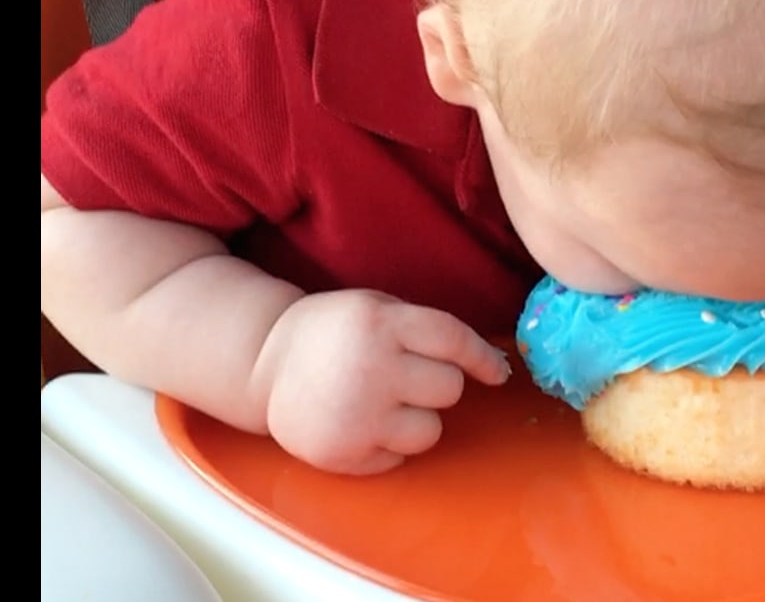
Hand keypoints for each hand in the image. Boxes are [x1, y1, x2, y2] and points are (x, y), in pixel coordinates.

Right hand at [253, 289, 510, 474]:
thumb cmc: (335, 333)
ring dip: (416, 421)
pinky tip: (360, 424)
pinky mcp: (342, 453)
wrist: (264, 362)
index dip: (482, 358)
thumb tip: (496, 366)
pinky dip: (387, 447)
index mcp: (380, 322)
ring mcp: (356, 414)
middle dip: (436, 385)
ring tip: (379, 403)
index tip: (497, 373)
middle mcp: (370, 367)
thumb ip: (426, 330)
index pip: (453, 341)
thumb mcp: (376, 309)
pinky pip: (398, 459)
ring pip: (430, 432)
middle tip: (404, 377)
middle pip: (449, 389)